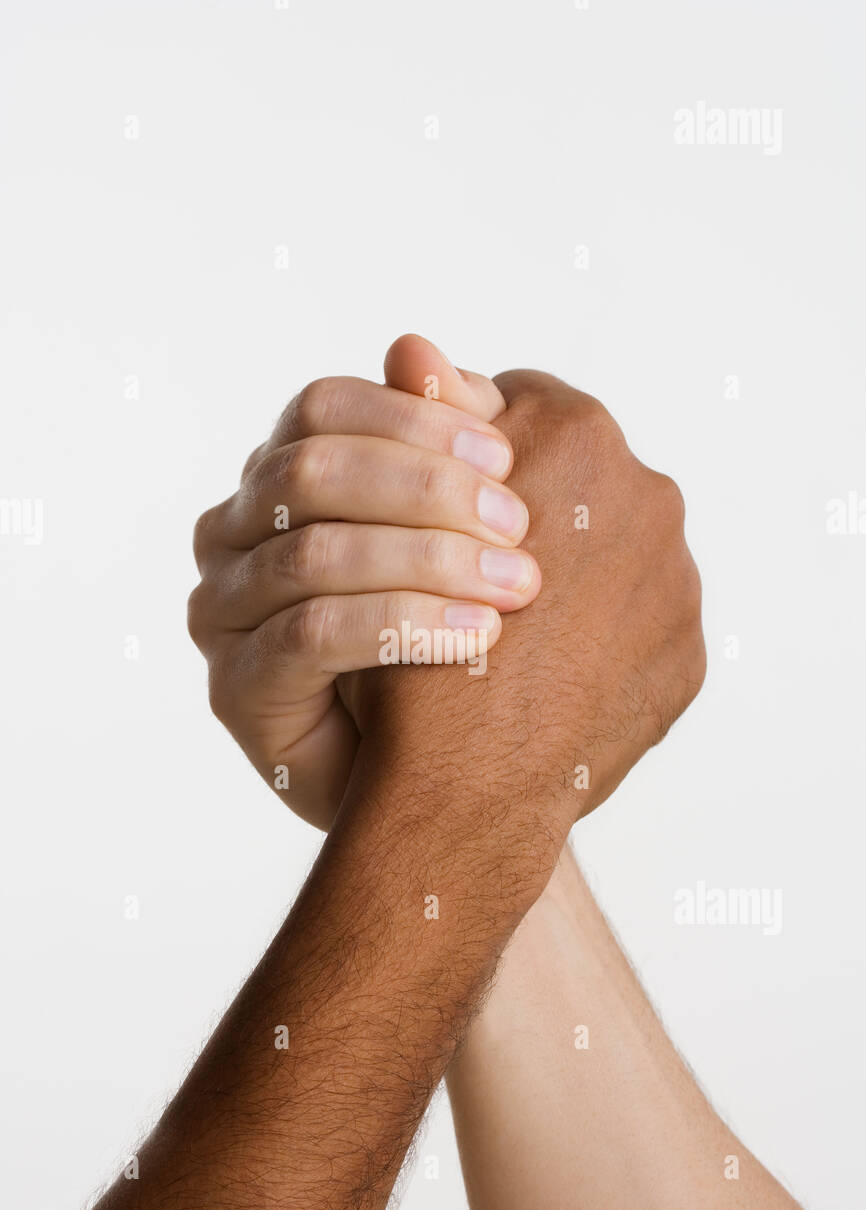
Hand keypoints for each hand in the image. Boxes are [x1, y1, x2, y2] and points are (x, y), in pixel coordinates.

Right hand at [187, 352, 539, 828]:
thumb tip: (423, 347)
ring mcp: (224, 611)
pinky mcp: (235, 687)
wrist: (435, 792)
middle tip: (522, 524)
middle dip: (426, 488)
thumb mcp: (457, 540)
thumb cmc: (449, 653)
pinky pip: (315, 632)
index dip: (415, 421)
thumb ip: (440, 453)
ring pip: (315, 549)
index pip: (325, 409)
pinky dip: (404, 624)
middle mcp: (233, 534)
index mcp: (280, 480)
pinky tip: (480, 639)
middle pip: (312, 468)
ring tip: (520, 586)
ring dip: (429, 559)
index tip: (510, 456)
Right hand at [339, 365, 705, 848]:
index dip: (466, 449)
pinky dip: (601, 636)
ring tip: (510, 623)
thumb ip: (419, 427)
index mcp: (574, 436)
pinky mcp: (687, 653)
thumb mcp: (397, 521)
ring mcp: (676, 577)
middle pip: (579, 477)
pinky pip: (642, 623)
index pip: (521, 406)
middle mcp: (646, 492)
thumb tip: (418, 345)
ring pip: (617, 552)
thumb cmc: (409, 648)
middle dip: (527, 508)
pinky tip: (547, 669)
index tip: (436, 494)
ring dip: (569, 573)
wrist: (464, 789)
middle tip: (476, 559)